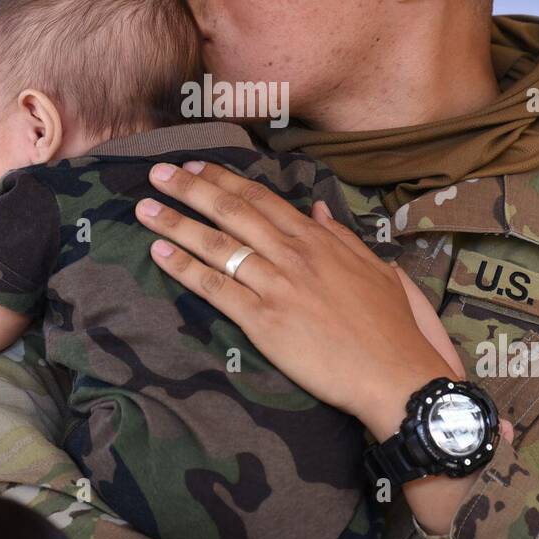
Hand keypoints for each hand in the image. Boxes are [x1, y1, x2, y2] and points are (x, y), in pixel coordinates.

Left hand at [135, 160, 453, 440]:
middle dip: (190, 189)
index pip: (261, 199)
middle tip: (157, 173)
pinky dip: (184, 268)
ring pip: (217, 245)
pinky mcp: (263, 321)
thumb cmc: (389, 325)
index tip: (196, 166)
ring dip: (176, 223)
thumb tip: (318, 210)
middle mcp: (292, 254)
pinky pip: (215, 288)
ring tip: (145, 209)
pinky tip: (159, 254)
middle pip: (232, 212)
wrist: (393, 372)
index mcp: (317, 239)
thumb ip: (341, 236)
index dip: (224, 180)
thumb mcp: (373, 268)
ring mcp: (276, 285)